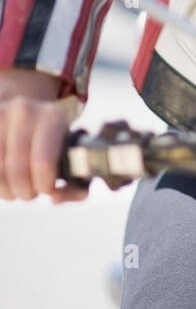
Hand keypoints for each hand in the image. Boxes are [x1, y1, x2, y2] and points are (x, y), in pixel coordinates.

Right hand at [0, 69, 86, 203]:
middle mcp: (24, 112)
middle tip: (31, 191)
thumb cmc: (49, 140)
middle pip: (17, 172)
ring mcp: (1, 115)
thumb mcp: (67, 151)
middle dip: (26, 191)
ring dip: (8, 190)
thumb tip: (55, 198)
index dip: (44, 185)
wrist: (24, 111)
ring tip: (17, 187)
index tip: (47, 189)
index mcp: (52, 117)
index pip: (43, 163)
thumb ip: (75, 182)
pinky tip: (4, 179)